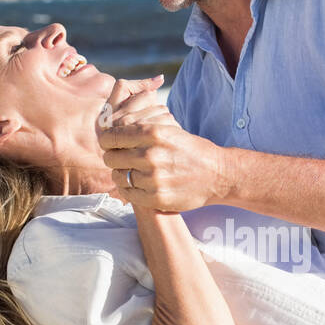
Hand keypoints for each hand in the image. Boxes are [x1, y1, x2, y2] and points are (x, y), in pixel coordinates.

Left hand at [97, 85, 224, 210]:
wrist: (217, 174)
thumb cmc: (190, 150)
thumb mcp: (168, 128)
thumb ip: (141, 127)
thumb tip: (110, 126)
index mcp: (152, 133)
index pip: (111, 137)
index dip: (107, 141)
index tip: (111, 145)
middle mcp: (151, 155)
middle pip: (111, 158)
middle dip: (113, 158)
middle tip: (122, 159)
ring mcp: (153, 178)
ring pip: (119, 176)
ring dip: (122, 174)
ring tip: (133, 172)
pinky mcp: (157, 197)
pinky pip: (128, 193)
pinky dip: (129, 189)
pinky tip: (138, 184)